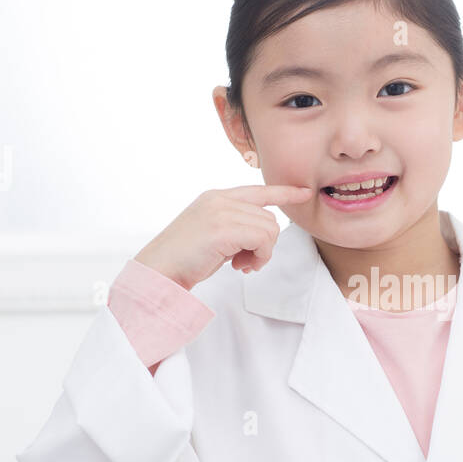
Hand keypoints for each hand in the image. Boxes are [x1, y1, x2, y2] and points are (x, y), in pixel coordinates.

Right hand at [134, 184, 313, 289]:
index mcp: (216, 197)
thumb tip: (263, 236)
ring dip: (262, 254)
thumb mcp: (213, 235)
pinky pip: (263, 240)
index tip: (304, 192)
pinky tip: (241, 266)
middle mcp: (219, 199)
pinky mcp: (223, 229)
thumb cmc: (184, 260)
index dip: (284, 192)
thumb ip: (235, 227)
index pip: (258, 190)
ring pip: (269, 229)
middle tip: (246, 262)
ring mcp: (221, 212)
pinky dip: (260, 257)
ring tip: (241, 265)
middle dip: (265, 245)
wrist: (158, 271)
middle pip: (269, 218)